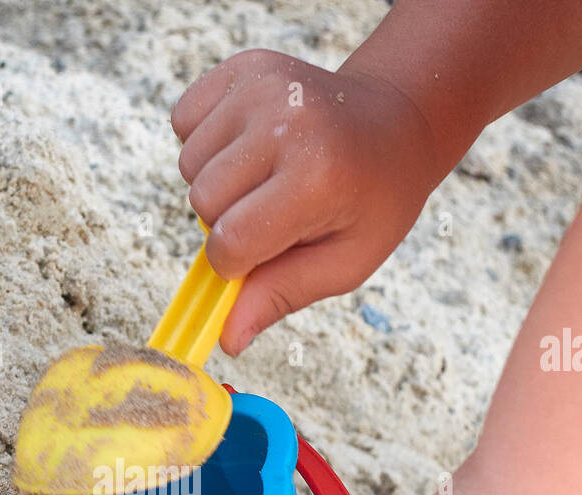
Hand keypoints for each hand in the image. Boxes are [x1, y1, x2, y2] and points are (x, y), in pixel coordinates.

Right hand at [172, 49, 443, 353]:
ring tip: (267, 174)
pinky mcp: (244, 66)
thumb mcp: (345, 262)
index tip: (268, 253)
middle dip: (228, 220)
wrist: (398, 121)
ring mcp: (262, 86)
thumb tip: (226, 341)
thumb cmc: (374, 200)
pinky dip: (205, 141)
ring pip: (188, 164)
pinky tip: (249, 143)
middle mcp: (285, 122)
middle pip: (202, 203)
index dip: (238, 263)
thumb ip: (282, 296)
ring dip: (217, 181)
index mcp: (316, 177)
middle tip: (276, 208)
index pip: (229, 245)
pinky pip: (183, 120)